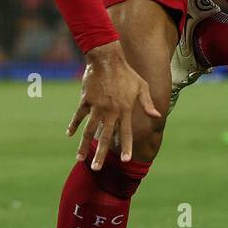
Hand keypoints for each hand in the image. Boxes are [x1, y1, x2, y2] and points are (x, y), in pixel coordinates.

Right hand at [67, 41, 161, 168]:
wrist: (107, 59)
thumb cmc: (127, 73)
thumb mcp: (142, 86)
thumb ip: (147, 103)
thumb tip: (157, 116)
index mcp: (125, 109)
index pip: (127, 133)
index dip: (127, 147)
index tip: (126, 160)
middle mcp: (111, 111)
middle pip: (106, 137)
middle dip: (101, 154)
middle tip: (97, 168)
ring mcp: (97, 106)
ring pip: (89, 130)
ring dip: (84, 145)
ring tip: (80, 158)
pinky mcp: (86, 100)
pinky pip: (79, 116)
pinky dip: (73, 125)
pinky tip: (70, 134)